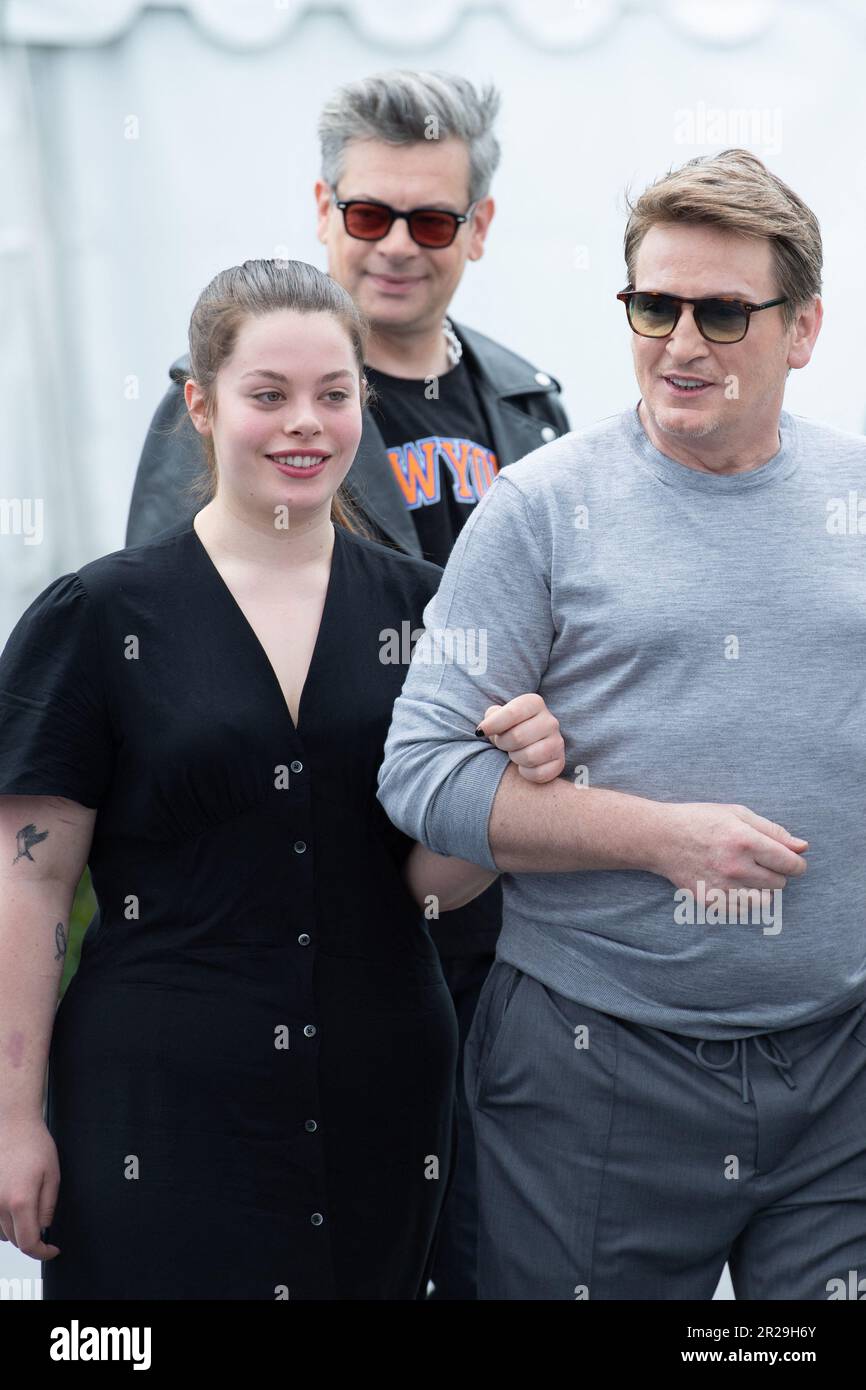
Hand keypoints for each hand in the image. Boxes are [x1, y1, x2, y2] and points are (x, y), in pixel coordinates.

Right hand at [0, 1114, 60, 1259]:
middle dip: (32, 1238)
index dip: (42, 1252)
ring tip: (29, 1206)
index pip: (28, 1243)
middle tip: (45, 1223)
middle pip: (14, 1240)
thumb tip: (43, 1228)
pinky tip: (15, 1203)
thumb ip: (48, 1207)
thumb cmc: (33, 1143)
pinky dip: (4, 1219)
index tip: (52, 1250)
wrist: (12, 1124)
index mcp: (20, 1201)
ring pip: (2, 1232)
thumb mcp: (52, 1176)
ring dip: (17, 1229)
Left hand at [476, 694, 564, 782]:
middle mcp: (550, 721)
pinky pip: (538, 774)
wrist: (527, 743)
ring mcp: (557, 742)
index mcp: (534, 703)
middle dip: (503, 744)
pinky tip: (523, 765)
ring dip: (515, 758)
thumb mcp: (497, 716)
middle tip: (502, 744)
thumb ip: (491, 717)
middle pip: (517, 737)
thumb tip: (485, 728)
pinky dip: (525, 773)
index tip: (480, 731)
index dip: (492, 725)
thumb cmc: (507, 728)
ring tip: (514, 753)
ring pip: (529, 757)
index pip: (511, 713)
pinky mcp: (559, 762)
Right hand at [651, 802, 807, 893]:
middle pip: (779, 883)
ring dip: (762, 889)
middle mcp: (735, 867)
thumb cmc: (702, 821)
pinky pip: (744, 911)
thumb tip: (803, 848)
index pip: (790, 864)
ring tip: (747, 874)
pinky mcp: (711, 902)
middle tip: (758, 861)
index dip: (796, 863)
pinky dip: (745, 900)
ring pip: (765, 900)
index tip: (789, 860)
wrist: (661, 839)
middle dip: (775, 872)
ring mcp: (722, 888)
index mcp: (745, 841)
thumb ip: (774, 831)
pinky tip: (733, 885)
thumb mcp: (739, 814)